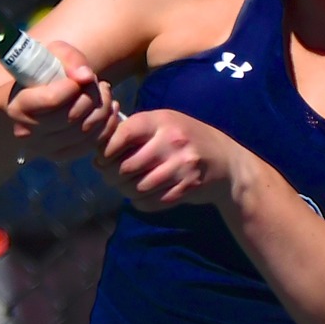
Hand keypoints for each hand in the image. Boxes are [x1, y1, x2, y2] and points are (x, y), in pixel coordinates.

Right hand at [4, 40, 119, 162]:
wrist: (35, 100)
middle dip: (92, 95)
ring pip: (85, 131)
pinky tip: (110, 108)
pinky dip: (108, 124)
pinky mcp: (61, 156)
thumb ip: (70, 59)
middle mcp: (27, 132)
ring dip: (103, 108)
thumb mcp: (53, 55)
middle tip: (97, 83)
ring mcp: (43, 148)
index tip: (80, 77)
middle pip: (72, 116)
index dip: (74, 86)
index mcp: (19, 106)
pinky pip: (92, 143)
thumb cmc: (44, 74)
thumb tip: (86, 76)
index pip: (53, 100)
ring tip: (103, 92)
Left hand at [96, 109, 239, 212]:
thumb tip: (98, 147)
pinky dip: (141, 202)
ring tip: (127, 186)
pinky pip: (151, 201)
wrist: (227, 160)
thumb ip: (135, 129)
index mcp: (161, 121)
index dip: (105, 150)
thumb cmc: (186, 139)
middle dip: (112, 175)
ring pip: (137, 187)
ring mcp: (181, 166)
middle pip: (126, 166)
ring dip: (126, 191)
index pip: (122, 135)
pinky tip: (143, 195)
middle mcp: (172, 141)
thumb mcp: (165, 123)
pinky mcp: (186, 188)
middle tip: (110, 176)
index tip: (102, 158)